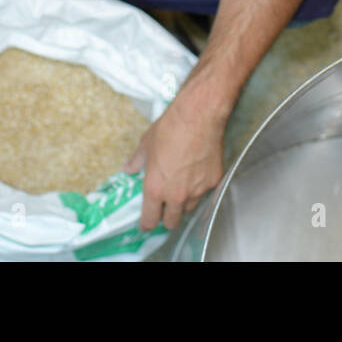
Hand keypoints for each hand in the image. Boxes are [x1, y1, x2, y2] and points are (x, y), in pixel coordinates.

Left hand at [123, 96, 225, 231]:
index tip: (145, 224)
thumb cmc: (170, 128)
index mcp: (156, 188)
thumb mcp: (147, 144)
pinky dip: (199, 187)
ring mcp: (197, 190)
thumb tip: (129, 169)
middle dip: (167, 217)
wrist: (198, 116)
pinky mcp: (213, 182)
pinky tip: (197, 173)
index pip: (150, 219)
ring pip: (189, 208)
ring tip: (181, 187)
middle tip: (165, 207)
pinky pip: (205, 192)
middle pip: (172, 222)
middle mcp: (176, 195)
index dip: (146, 224)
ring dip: (183, 204)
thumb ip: (137, 161)